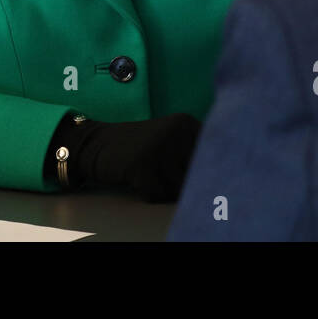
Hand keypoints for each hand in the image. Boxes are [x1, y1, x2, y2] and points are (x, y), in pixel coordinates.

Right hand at [55, 113, 201, 201]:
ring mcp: (158, 147)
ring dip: (166, 190)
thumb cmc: (141, 149)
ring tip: (151, 175)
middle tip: (162, 172)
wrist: (98, 144)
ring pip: (179, 188)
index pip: (213, 157)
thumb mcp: (172, 141)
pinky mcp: (142, 165)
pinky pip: (159, 195)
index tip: (190, 173)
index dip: (204, 172)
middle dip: (183, 183)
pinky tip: (138, 179)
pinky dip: (150, 193)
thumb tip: (218, 183)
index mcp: (187, 123)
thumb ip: (196, 155)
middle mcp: (176, 131)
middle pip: (197, 175)